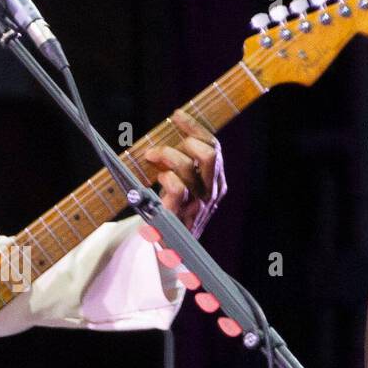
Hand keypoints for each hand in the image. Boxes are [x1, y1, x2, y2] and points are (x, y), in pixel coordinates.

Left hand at [144, 109, 225, 235]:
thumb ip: (182, 166)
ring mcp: (197, 204)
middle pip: (209, 153)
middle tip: (163, 148)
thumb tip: (166, 140)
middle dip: (185, 141)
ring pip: (188, 167)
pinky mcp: (181, 214)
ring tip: (151, 158)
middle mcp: (211, 192)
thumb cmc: (175, 214)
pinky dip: (165, 177)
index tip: (176, 115)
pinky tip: (158, 179)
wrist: (173, 252)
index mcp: (216, 183)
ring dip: (166, 156)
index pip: (213, 147)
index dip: (195, 127)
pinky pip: (177, 187)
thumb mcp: (185, 188)